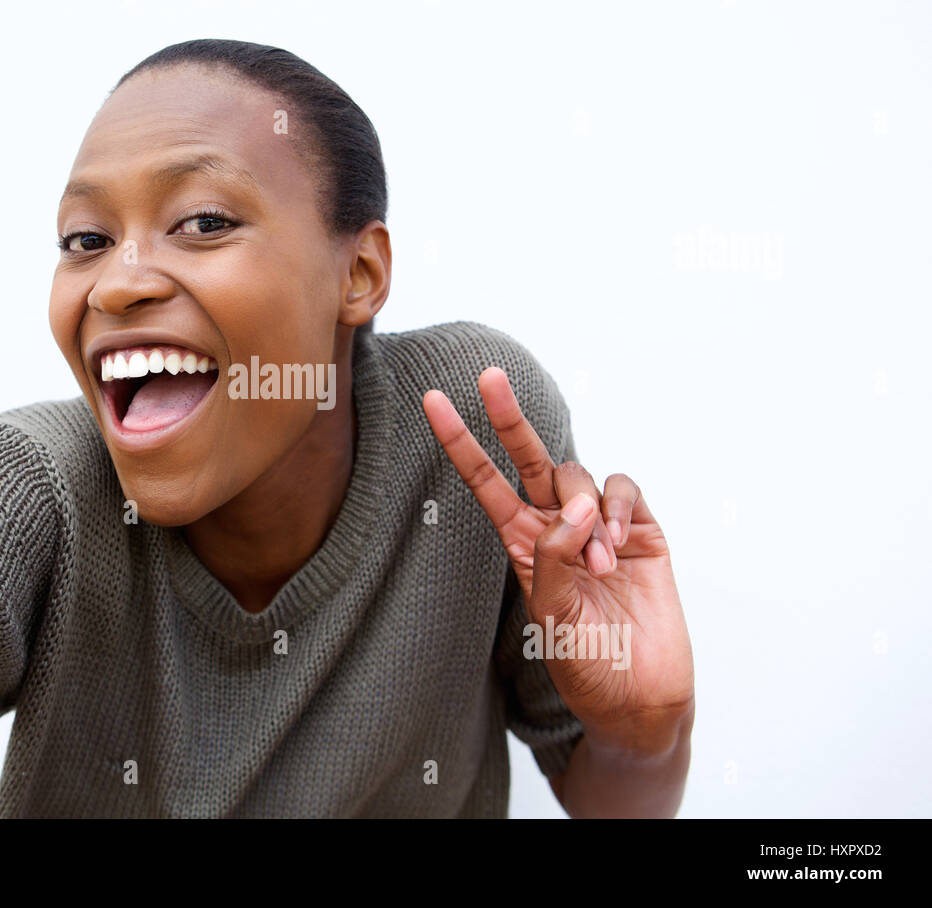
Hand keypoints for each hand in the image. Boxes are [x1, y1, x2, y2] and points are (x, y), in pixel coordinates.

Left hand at [422, 367, 693, 752]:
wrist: (641, 698)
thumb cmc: (586, 665)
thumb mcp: (549, 617)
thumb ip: (552, 560)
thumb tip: (572, 510)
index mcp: (522, 544)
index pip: (484, 481)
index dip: (460, 442)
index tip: (432, 401)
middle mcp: (556, 527)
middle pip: (529, 458)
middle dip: (508, 417)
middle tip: (488, 376)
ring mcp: (599, 527)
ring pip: (579, 476)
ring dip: (586, 514)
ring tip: (599, 566)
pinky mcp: (641, 531)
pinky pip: (622, 491)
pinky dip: (616, 508)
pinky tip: (618, 544)